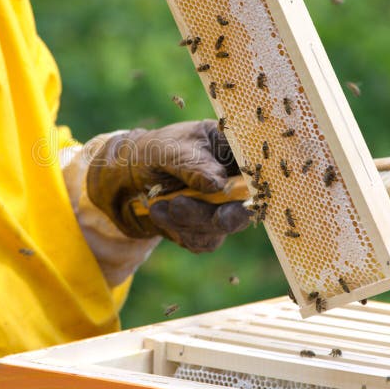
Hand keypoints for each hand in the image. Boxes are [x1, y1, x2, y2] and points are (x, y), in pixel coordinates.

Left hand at [86, 120, 249, 252]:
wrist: (128, 177)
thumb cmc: (153, 151)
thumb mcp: (167, 149)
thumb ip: (192, 164)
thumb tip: (219, 183)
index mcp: (233, 148)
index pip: (261, 166)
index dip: (257, 183)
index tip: (241, 194)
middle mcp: (236, 178)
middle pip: (248, 203)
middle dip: (220, 213)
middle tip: (181, 206)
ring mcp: (225, 204)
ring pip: (225, 225)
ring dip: (190, 221)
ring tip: (159, 206)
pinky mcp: (210, 227)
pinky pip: (206, 240)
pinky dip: (182, 232)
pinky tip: (161, 215)